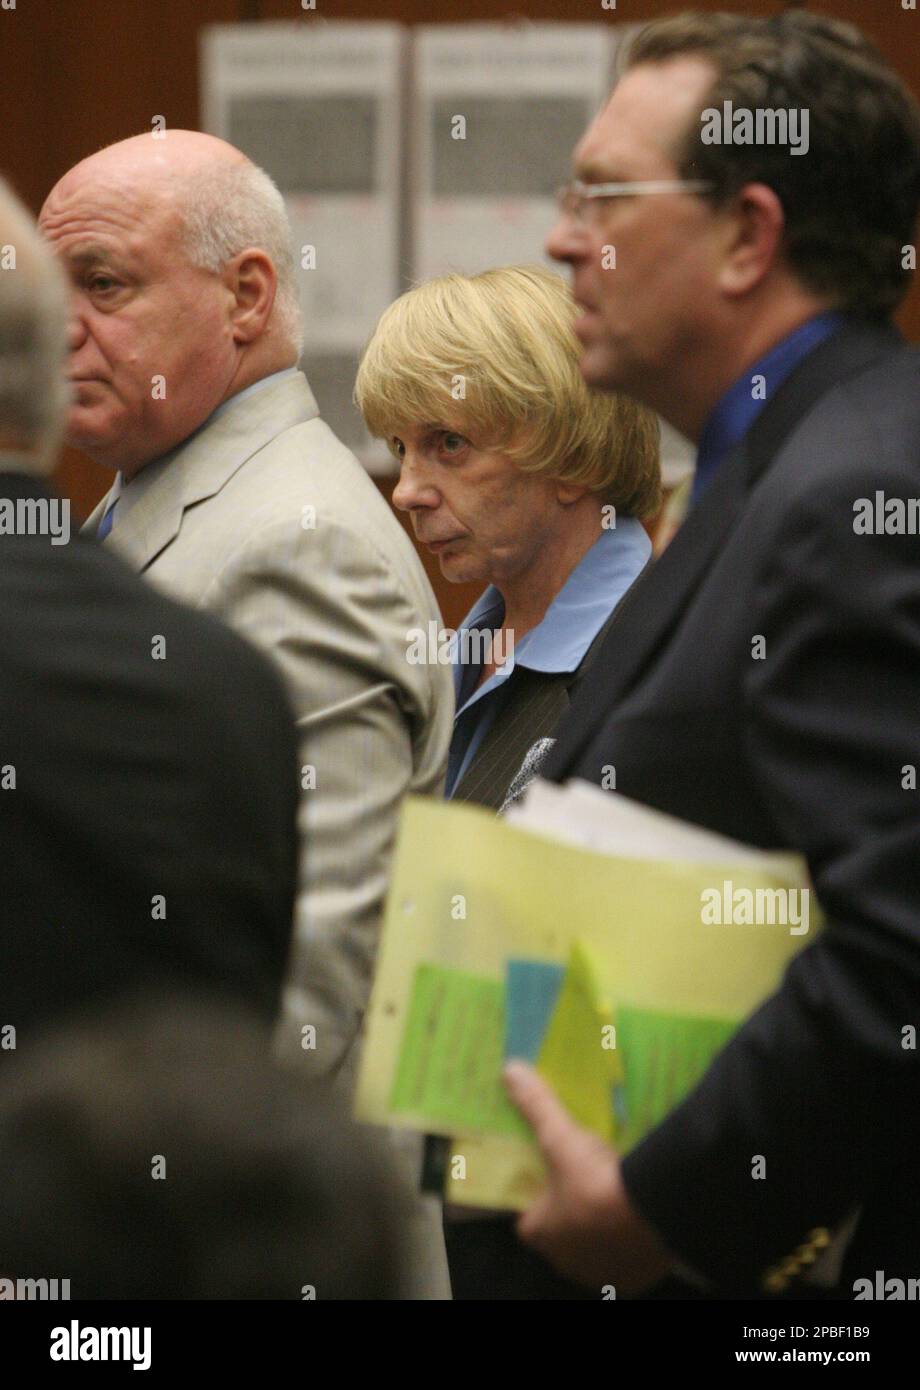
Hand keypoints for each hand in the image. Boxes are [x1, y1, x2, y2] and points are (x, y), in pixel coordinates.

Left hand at [503, 1060, 675, 1294]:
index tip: (547, 1173)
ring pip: (593, 1244)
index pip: (526, 1217)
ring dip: (598, 1223)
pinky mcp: (633, 1276)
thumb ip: (537, 1106)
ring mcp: (600, 1270)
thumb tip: (510, 1070)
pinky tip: (635, 1211)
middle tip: (581, 1176)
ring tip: (610, 1190)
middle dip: (568, 1209)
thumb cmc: (595, 1182)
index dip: (535, 1196)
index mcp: (539, 1232)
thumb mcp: (562, 1138)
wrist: (655, 1214)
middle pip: (560, 1232)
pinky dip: (627, 1237)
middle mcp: (564, 1259)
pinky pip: (624, 1255)